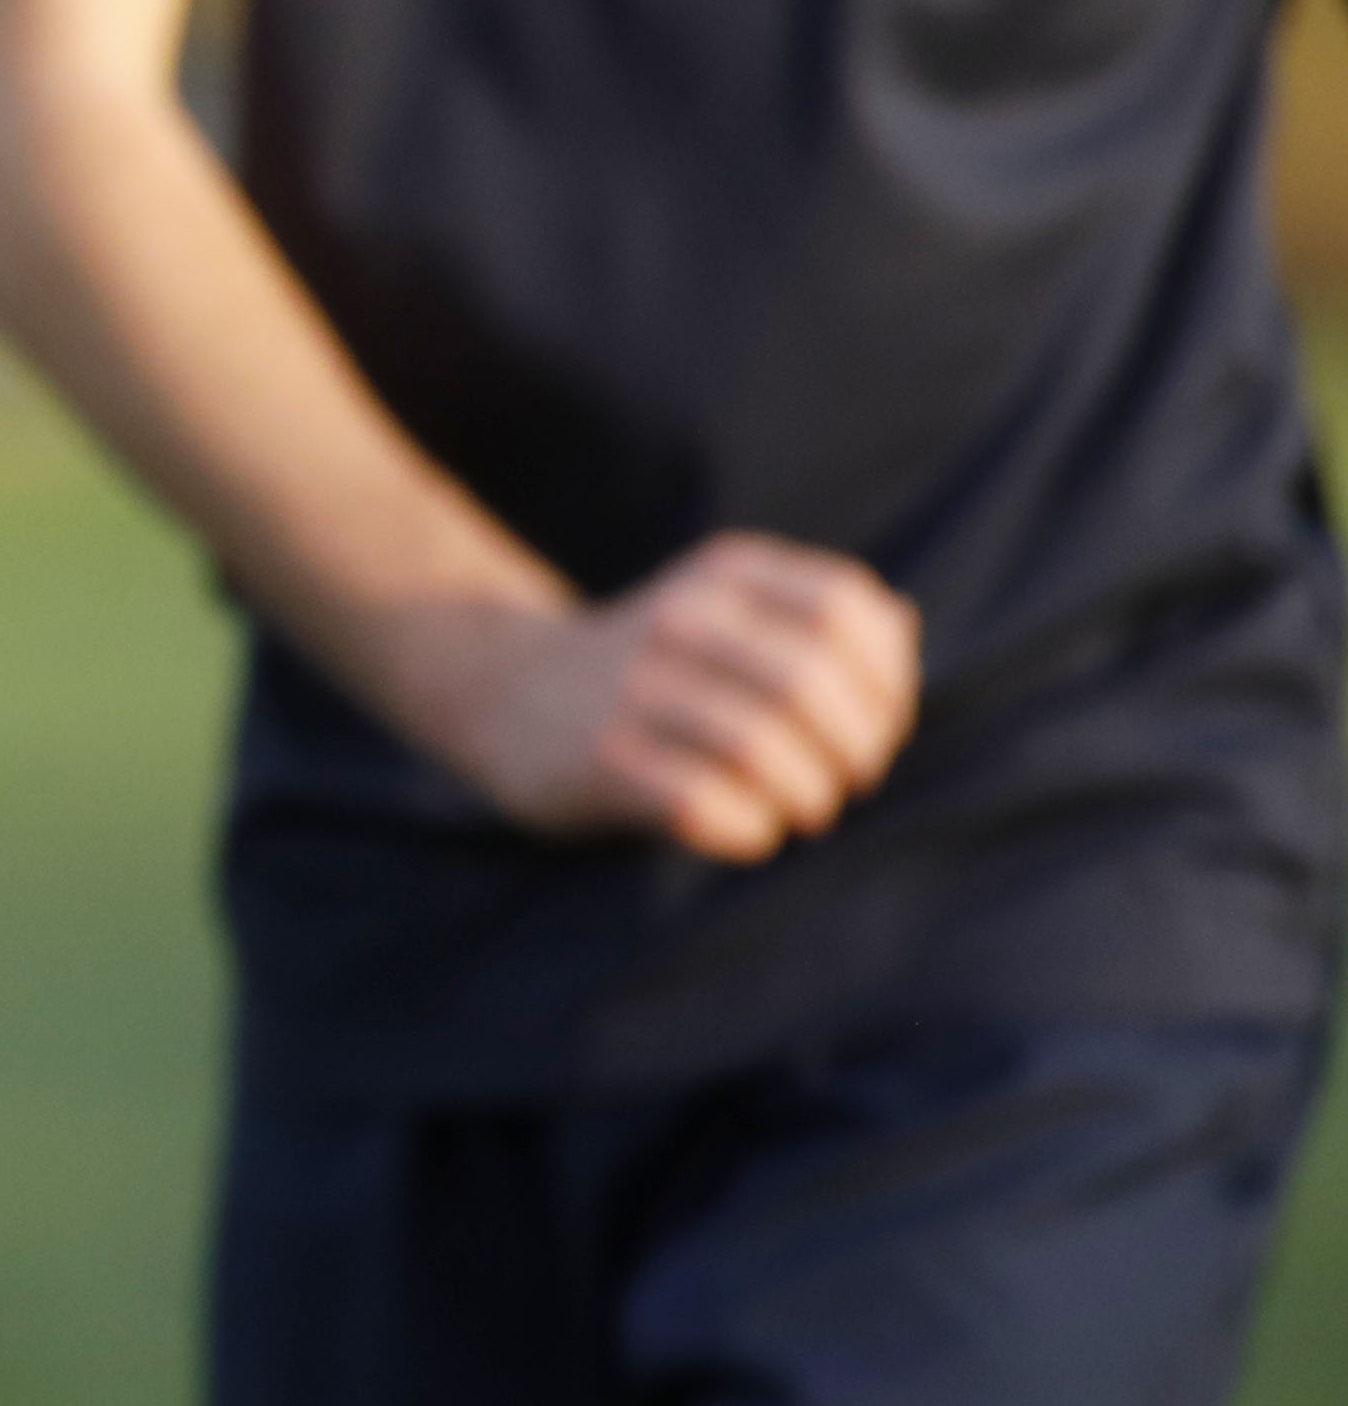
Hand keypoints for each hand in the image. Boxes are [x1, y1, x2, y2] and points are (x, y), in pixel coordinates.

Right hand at [378, 536, 921, 861]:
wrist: (505, 689)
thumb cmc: (653, 666)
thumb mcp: (727, 608)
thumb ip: (814, 618)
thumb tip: (899, 631)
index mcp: (726, 575)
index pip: (844, 610)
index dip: (886, 681)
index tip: (879, 724)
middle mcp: (677, 619)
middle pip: (808, 683)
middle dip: (854, 750)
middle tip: (845, 780)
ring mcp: (631, 689)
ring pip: (760, 748)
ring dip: (805, 796)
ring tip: (798, 808)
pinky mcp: (599, 761)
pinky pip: (703, 805)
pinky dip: (746, 830)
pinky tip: (739, 826)